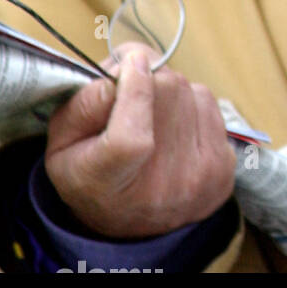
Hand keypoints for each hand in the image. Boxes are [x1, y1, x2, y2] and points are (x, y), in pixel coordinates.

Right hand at [44, 46, 235, 239]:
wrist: (130, 224)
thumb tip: (132, 63)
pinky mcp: (224, 170)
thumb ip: (84, 102)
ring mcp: (199, 180)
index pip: (130, 138)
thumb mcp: (62, 143)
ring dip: (171, 93)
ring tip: (152, 118)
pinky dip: (191, 106)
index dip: (134, 90)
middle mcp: (159, 189)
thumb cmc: (90, 173)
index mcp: (107, 185)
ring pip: (193, 92)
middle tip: (131, 91)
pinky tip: (174, 130)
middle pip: (168, 93)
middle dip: (150, 78)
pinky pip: (211, 105)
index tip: (131, 63)